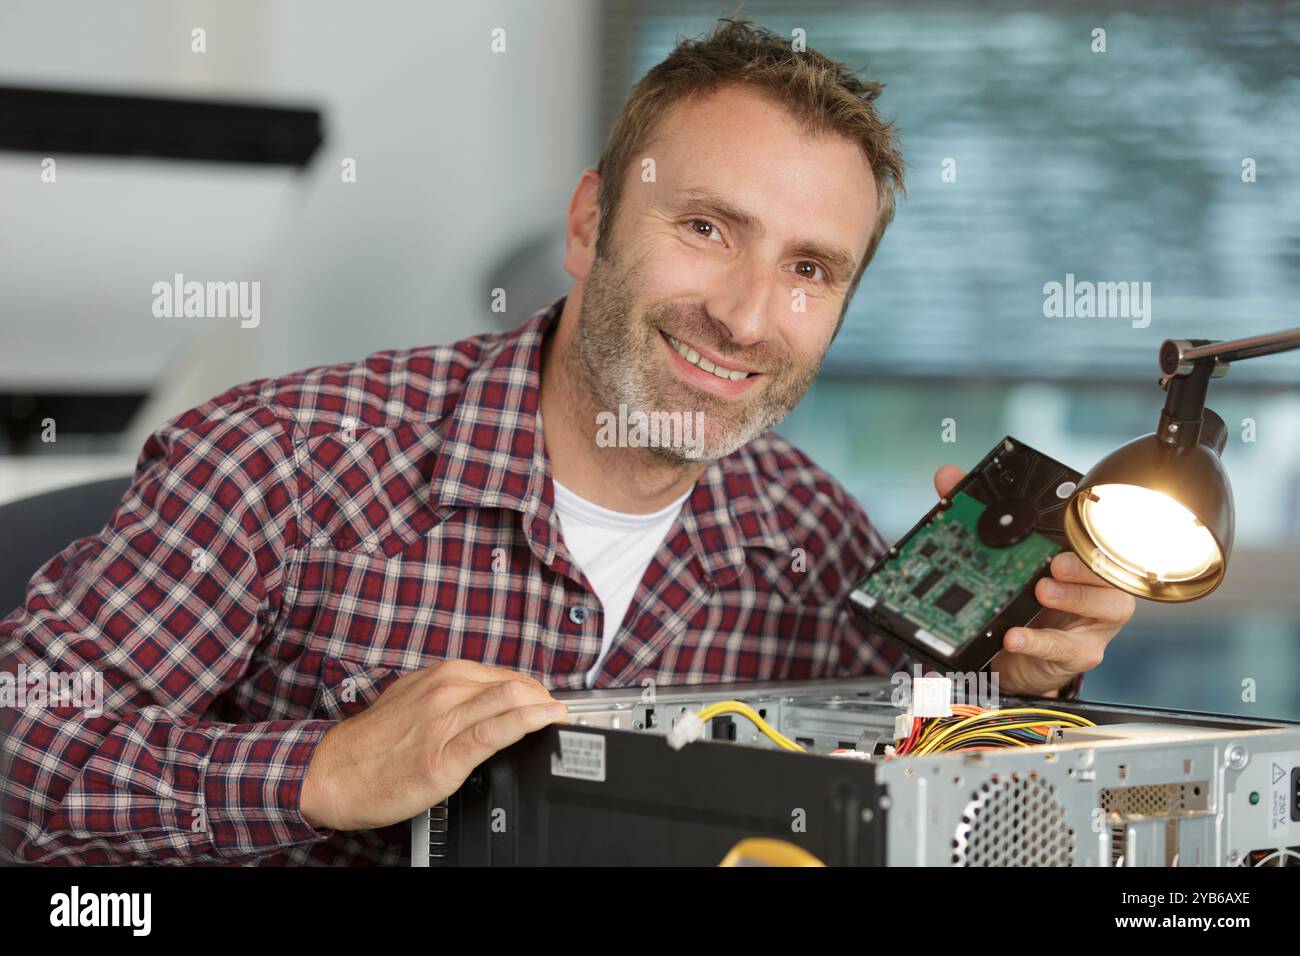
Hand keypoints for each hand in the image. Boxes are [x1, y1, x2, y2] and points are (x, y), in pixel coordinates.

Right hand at [301, 659, 566, 830]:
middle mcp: (446, 690)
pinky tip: (546, 723)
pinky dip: (530, 722)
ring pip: (511, 700)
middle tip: (559, 715)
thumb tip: (486, 700)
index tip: (548, 702)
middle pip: (515, 684)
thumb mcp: (412, 701)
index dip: (534, 690)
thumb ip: (449, 696)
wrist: (332, 773)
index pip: (505, 675)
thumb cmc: (370, 744)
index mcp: (441, 676)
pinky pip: (496, 730)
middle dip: (545, 698)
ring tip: (562, 719)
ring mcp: (446, 720)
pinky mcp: (445, 754)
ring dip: (545, 708)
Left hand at [933, 465, 1135, 697]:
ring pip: (1105, 605)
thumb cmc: (1020, 603)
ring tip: (1042, 592)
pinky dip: (1038, 640)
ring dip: (1073, 597)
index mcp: (1080, 557)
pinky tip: (1014, 636)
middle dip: (1085, 562)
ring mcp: (1094, 621)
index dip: (1089, 527)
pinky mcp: (1081, 652)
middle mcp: (1097, 586)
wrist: (1018, 658)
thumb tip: (947, 477)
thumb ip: (974, 517)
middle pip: (1111, 567)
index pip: (1094, 534)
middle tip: (1055, 562)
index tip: (1067, 521)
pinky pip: (1064, 647)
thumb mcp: (999, 560)